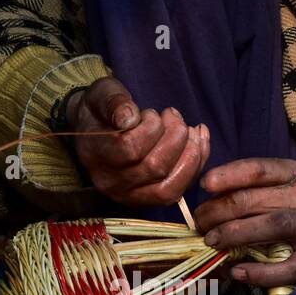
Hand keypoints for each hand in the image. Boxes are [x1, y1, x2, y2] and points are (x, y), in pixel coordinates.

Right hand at [65, 76, 209, 205]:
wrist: (96, 131)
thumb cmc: (101, 110)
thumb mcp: (101, 94)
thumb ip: (113, 102)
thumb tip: (130, 117)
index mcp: (96, 156)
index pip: (130, 149)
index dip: (151, 128)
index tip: (151, 113)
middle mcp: (112, 183)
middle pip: (155, 168)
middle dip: (175, 137)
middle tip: (173, 115)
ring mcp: (131, 196)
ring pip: (170, 186)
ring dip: (190, 154)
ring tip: (190, 129)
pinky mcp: (150, 199)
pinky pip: (179, 190)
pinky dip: (196, 164)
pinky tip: (200, 139)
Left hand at [195, 158, 295, 286]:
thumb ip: (268, 182)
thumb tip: (218, 192)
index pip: (258, 169)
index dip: (229, 175)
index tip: (206, 184)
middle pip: (253, 200)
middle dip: (217, 211)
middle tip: (200, 222)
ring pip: (268, 227)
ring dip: (233, 234)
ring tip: (211, 242)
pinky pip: (288, 268)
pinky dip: (260, 273)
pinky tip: (238, 272)